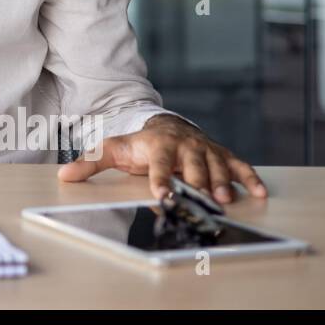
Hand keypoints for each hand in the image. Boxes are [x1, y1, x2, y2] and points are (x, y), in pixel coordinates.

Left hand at [56, 114, 267, 203]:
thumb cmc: (140, 143)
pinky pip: (239, 166)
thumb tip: (64, 174)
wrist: (166, 125)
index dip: (161, 179)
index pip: (159, 164)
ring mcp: (205, 150)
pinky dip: (250, 178)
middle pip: (192, 166)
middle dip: (198, 182)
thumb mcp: (113, 150)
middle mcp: (185, 146)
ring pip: (216, 166)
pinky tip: (260, 193)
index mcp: (158, 146)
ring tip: (225, 199)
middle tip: (203, 199)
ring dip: (222, 182)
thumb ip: (90, 163)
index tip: (162, 194)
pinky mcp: (222, 155)